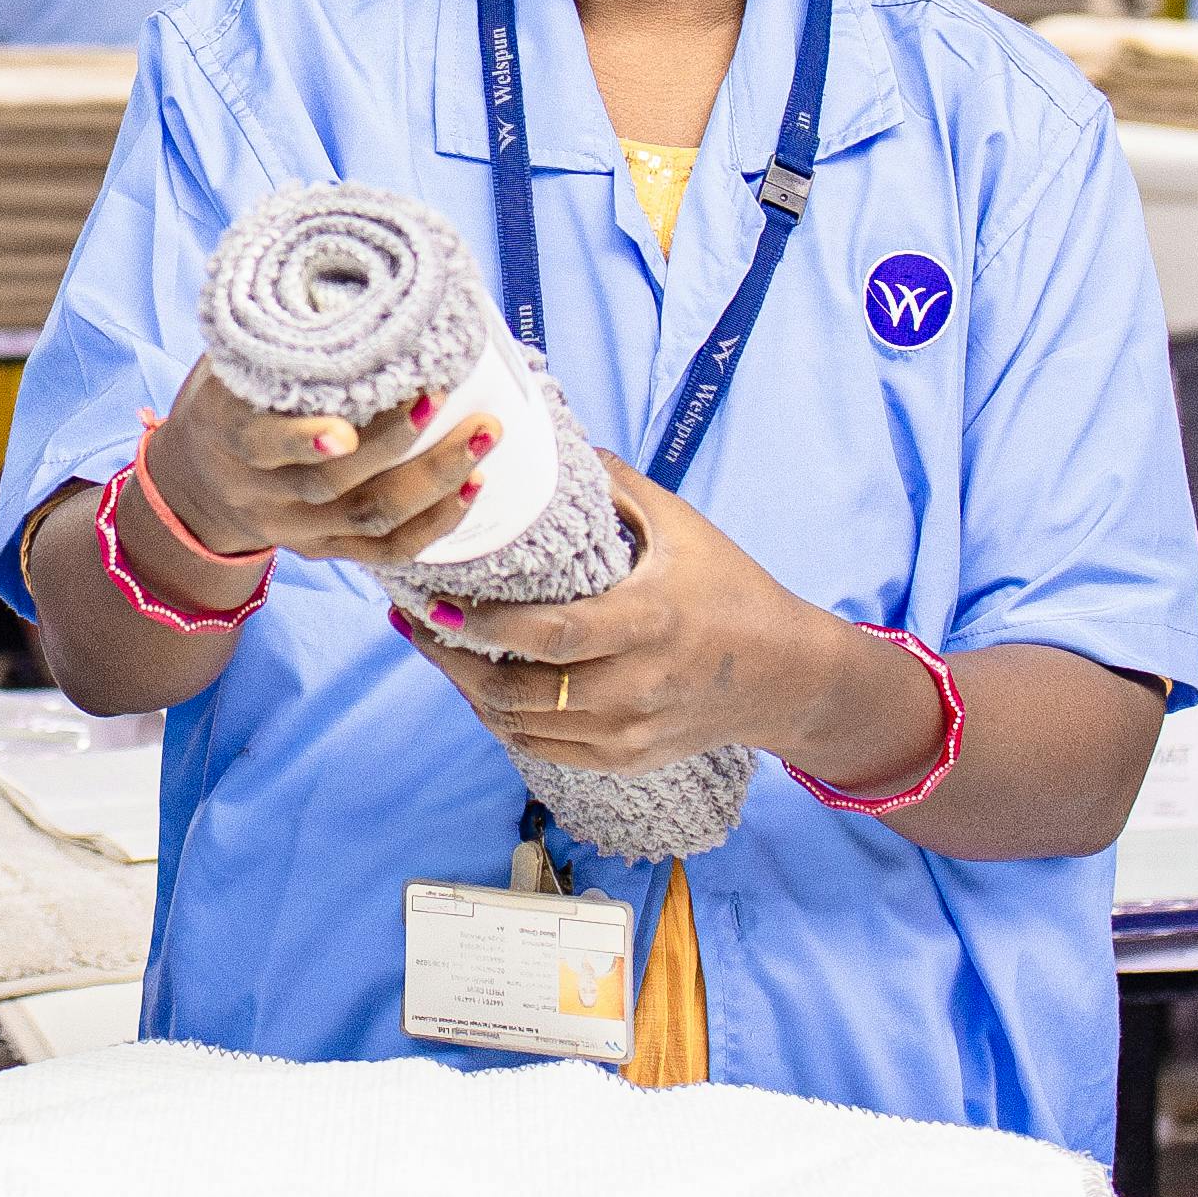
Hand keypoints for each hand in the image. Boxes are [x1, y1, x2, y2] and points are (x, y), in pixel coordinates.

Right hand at [138, 361, 503, 582]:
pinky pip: (385, 550)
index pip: (259, 444)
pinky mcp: (324, 550)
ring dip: (434, 479)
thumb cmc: (231, 398)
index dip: (300, 439)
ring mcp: (292, 528)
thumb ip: (280, 338)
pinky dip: (436, 522)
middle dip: (394, 443)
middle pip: (330, 484)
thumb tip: (360, 281)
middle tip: (443, 396)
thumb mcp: (232, 362)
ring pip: (368, 516)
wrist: (197, 481)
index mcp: (225, 435)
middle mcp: (257, 491)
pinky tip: (475, 484)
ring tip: (484, 435)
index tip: (344, 427)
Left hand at [396, 455, 944, 790]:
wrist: (784, 676)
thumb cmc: (729, 588)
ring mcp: (629, 731)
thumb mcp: (682, 526)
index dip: (484, 625)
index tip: (436, 600)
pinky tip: (477, 684)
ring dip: (467, 690)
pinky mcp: (625, 759)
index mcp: (649, 621)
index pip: (550, 635)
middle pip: (518, 692)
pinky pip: (540, 749)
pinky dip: (500, 719)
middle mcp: (636, 685)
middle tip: (413, 621)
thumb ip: (616, 485)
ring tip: (434, 648)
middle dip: (452, 661)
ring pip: (518, 727)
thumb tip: (550, 437)